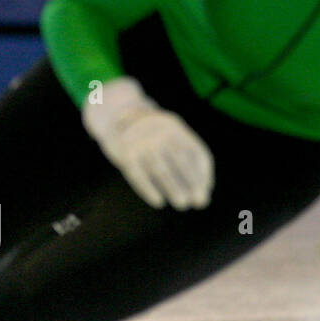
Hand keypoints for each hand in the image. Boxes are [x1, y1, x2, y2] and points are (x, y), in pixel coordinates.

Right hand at [81, 77, 213, 209]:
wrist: (114, 116)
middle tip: (199, 202)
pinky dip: (149, 190)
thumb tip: (205, 188)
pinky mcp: (125, 154)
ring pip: (160, 170)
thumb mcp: (169, 134)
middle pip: (180, 161)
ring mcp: (141, 142)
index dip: (202, 173)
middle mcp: (159, 132)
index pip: (195, 151)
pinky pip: (139, 176)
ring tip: (182, 204)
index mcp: (175, 127)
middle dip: (192, 183)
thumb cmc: (150, 135)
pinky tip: (158, 202)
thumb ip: (186, 155)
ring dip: (173, 189)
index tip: (205, 192)